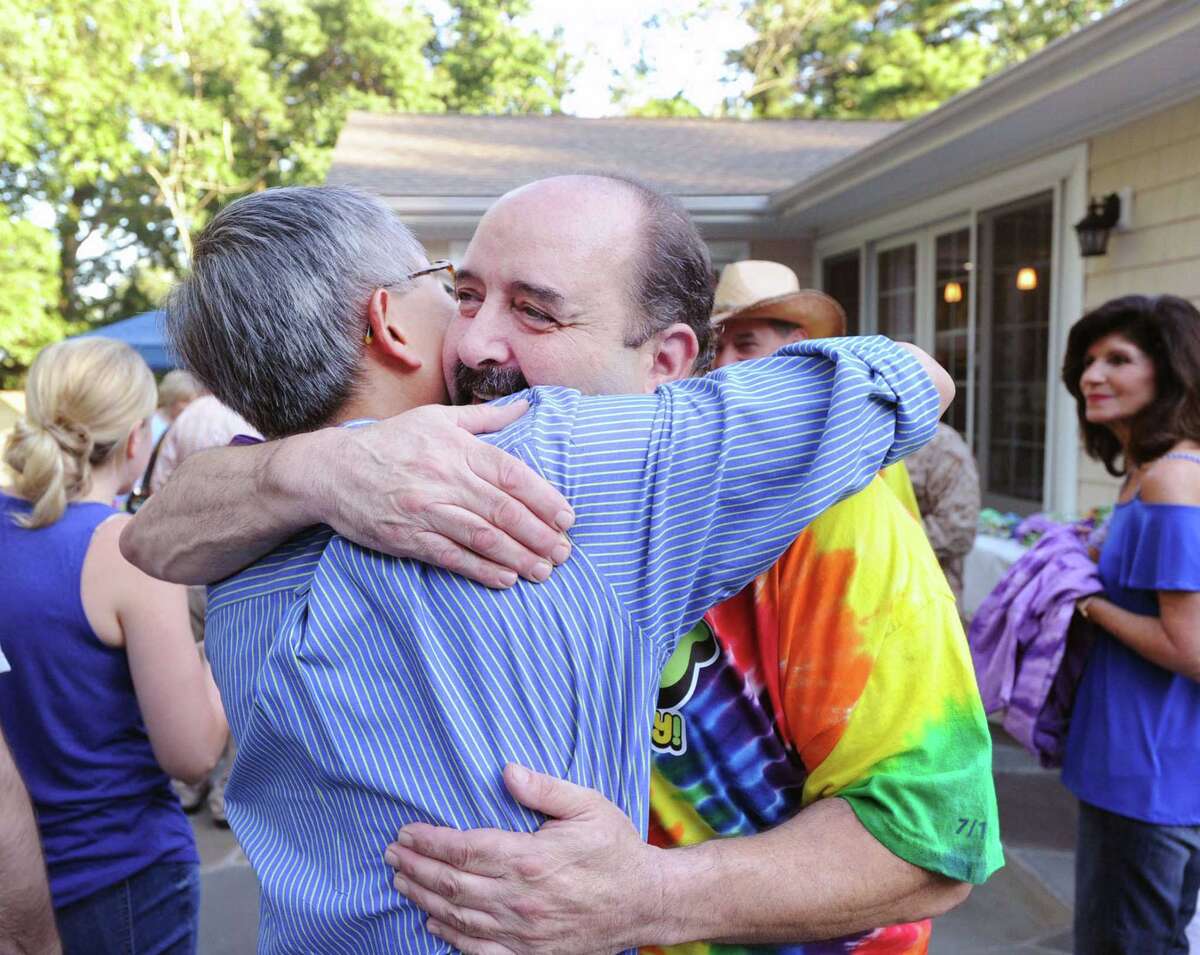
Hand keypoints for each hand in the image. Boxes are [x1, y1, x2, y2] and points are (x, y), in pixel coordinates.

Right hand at [313, 402, 574, 587]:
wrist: (332, 470)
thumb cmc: (391, 442)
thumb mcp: (436, 419)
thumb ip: (485, 418)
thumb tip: (526, 407)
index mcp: (456, 448)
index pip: (511, 474)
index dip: (543, 498)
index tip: (567, 517)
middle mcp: (444, 478)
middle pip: (503, 510)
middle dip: (539, 534)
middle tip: (564, 551)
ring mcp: (426, 510)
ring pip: (482, 536)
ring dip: (518, 556)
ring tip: (544, 570)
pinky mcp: (407, 537)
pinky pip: (451, 556)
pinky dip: (481, 569)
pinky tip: (506, 578)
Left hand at [384, 764, 663, 953]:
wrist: (646, 901)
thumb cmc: (616, 848)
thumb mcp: (587, 805)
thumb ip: (544, 788)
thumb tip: (506, 771)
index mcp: (530, 858)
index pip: (464, 848)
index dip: (429, 842)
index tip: (406, 833)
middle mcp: (520, 898)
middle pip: (452, 884)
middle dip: (416, 868)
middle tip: (391, 856)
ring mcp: (523, 931)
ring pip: (460, 916)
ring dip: (424, 899)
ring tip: (401, 883)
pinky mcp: (530, 953)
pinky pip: (481, 949)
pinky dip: (451, 938)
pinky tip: (433, 924)